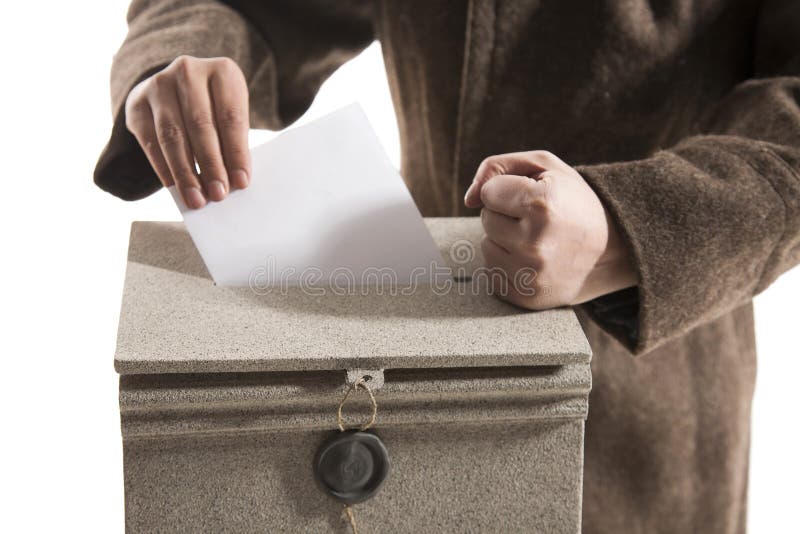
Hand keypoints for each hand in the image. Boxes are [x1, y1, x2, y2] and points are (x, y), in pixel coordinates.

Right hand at [125, 56, 250, 208]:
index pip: (230, 117)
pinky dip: (164, 168)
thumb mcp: (230, 112)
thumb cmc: (214, 106)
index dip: (236, 152)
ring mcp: (158, 85)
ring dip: (186, 172)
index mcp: (222, 71)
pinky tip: (175, 187)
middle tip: (218, 194)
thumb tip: (233, 182)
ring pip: (173, 136)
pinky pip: (151, 142)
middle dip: (211, 165)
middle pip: (201, 126)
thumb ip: (232, 141)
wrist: (175, 87)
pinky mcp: (137, 104)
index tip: (242, 182)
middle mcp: (188, 72)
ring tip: (197, 198)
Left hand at [464, 151, 635, 308]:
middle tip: (539, 220)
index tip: (535, 198)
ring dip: (505, 239)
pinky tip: (534, 260)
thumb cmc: (572, 202)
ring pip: (486, 244)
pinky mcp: (524, 297)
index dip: (509, 191)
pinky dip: (507, 263)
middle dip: (506, 214)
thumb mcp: (545, 168)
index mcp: (542, 205)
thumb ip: (497, 167)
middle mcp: (535, 244)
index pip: (489, 192)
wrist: (611, 250)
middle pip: (486, 218)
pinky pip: (491, 270)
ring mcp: (529, 275)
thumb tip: (468, 198)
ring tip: (538, 239)